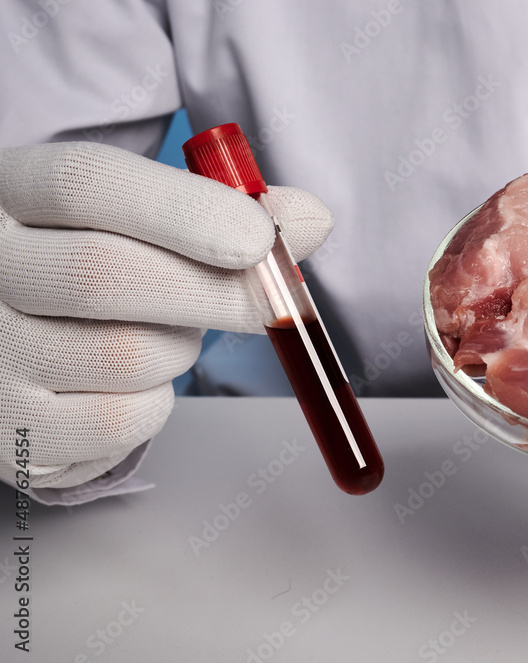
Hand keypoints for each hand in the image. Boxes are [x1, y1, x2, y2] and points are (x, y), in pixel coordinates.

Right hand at [0, 141, 332, 488]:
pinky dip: (154, 406)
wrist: (9, 347)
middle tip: (276, 303)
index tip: (260, 239)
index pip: (86, 183)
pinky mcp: (6, 430)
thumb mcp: (139, 225)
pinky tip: (131, 384)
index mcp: (10, 192)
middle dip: (217, 292)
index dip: (185, 210)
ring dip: (179, 349)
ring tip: (162, 334)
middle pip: (106, 275)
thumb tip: (312, 218)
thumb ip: (223, 215)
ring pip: (125, 355)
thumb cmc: (89, 273)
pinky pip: (119, 423)